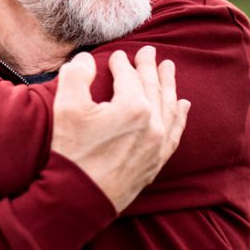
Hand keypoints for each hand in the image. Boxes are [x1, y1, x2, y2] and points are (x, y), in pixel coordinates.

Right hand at [51, 47, 190, 212]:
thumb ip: (76, 75)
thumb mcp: (66, 107)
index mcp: (133, 107)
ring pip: (168, 107)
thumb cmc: (71, 152)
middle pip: (153, 87)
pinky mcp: (157, 161)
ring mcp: (158, 144)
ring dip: (169, 85)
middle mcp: (152, 124)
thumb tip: (86, 60)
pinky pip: (175, 132)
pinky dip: (179, 116)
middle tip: (150, 51)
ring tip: (169, 69)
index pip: (129, 76)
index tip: (117, 55)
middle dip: (150, 67)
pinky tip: (182, 106)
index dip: (122, 63)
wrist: (78, 197)